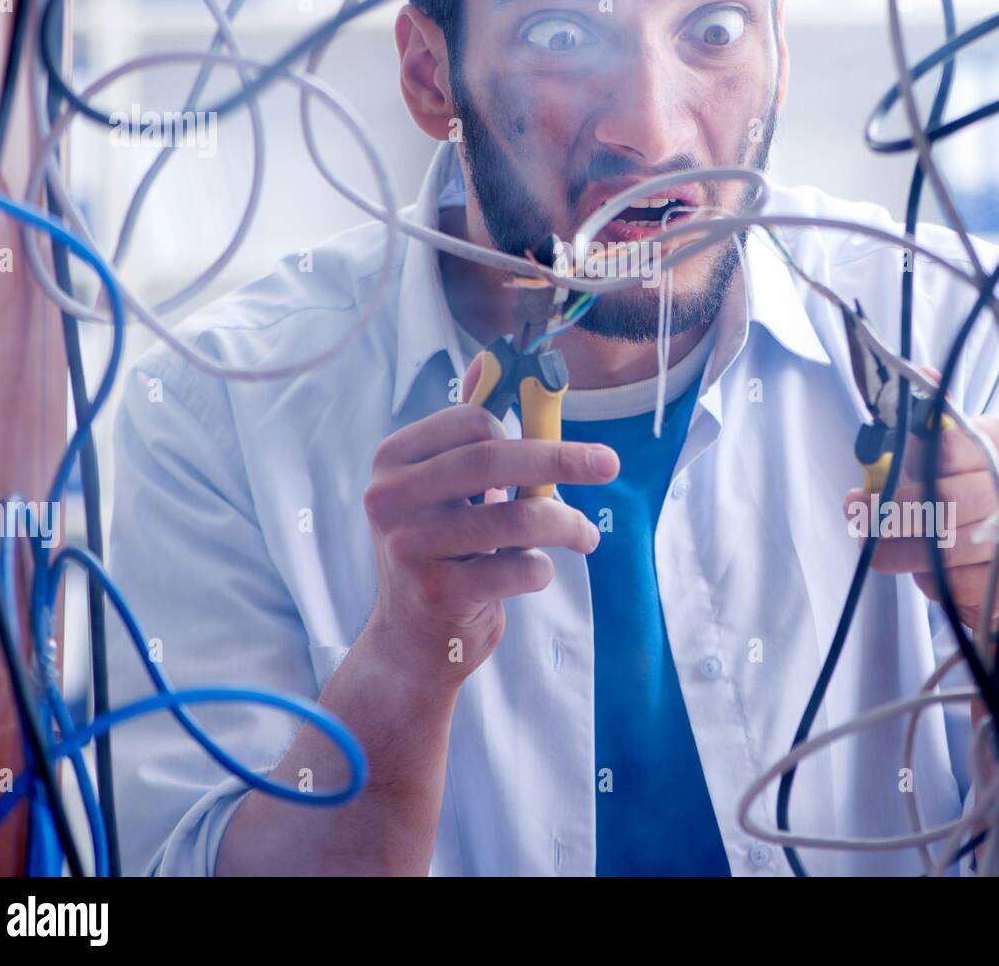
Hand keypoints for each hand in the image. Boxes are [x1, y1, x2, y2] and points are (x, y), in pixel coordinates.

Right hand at [362, 355, 617, 688]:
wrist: (412, 641)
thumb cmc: (441, 550)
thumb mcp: (445, 488)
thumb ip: (467, 428)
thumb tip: (491, 357)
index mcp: (394, 461)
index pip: (470, 421)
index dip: (525, 428)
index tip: (561, 440)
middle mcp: (390, 498)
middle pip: (492, 459)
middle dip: (561, 458)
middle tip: (608, 464)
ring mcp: (409, 547)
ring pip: (515, 517)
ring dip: (566, 524)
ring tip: (585, 534)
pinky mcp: (438, 593)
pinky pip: (518, 568)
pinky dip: (541, 569)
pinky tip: (533, 573)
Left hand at [843, 409, 998, 634]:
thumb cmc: (974, 499)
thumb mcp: (953, 454)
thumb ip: (933, 422)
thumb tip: (922, 374)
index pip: (949, 448)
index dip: (909, 462)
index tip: (881, 472)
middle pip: (944, 498)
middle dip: (889, 510)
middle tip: (856, 510)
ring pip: (943, 542)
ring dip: (894, 545)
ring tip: (868, 539)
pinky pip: (953, 579)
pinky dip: (923, 575)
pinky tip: (913, 566)